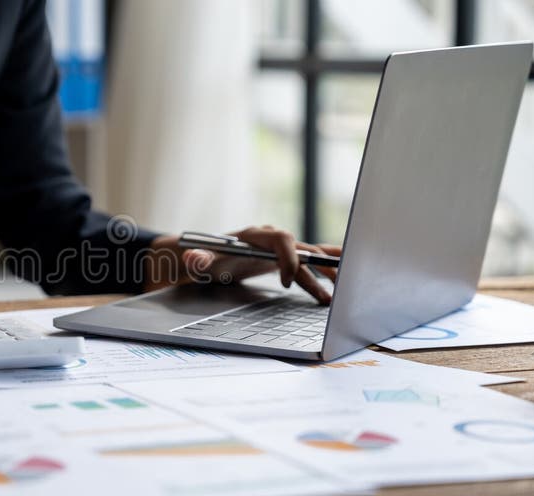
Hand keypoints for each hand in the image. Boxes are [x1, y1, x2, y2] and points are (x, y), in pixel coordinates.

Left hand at [144, 226, 340, 303]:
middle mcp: (271, 238)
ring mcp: (279, 247)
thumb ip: (198, 258)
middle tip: (332, 287)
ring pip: (308, 256)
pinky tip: (340, 279)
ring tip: (343, 289)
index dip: (288, 258)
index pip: (280, 239)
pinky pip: (307, 261)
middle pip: (301, 246)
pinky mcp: (282, 258)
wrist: (207, 253)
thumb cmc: (206, 255)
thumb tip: (191, 257)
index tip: (286, 281)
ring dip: (325, 272)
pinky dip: (323, 268)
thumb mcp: (201, 258)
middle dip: (318, 265)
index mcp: (255, 235)